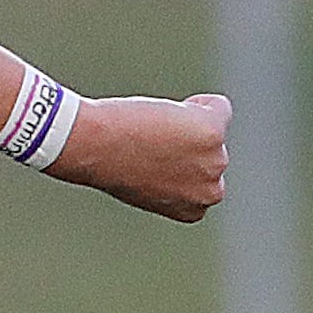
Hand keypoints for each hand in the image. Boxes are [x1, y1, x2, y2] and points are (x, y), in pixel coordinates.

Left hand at [58, 92, 230, 223]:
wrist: (95, 149)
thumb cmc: (108, 164)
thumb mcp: (145, 183)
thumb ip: (171, 178)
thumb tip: (181, 156)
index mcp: (193, 209)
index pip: (204, 178)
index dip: (179, 163)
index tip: (154, 164)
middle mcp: (209, 192)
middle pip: (211, 152)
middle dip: (187, 144)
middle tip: (151, 148)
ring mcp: (214, 162)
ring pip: (213, 128)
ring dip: (187, 124)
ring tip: (154, 135)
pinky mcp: (213, 134)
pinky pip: (217, 106)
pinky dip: (196, 103)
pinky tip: (165, 114)